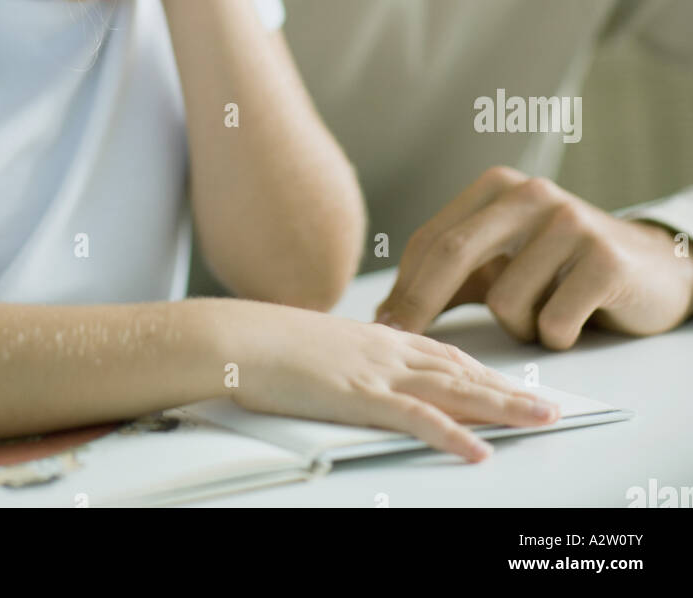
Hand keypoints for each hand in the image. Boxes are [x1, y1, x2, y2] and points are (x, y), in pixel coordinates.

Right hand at [229, 299, 561, 463]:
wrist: (237, 337)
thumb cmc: (267, 344)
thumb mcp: (319, 347)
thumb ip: (350, 360)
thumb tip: (359, 375)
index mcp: (379, 338)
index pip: (446, 353)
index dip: (485, 370)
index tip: (515, 382)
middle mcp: (387, 350)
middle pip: (462, 370)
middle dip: (509, 389)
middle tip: (551, 404)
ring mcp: (376, 372)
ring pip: (453, 389)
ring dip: (501, 406)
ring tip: (540, 420)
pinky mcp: (359, 396)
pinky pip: (415, 418)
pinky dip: (450, 434)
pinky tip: (477, 449)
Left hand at [373, 166, 692, 347]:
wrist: (649, 269)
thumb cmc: (559, 269)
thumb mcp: (501, 263)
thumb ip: (449, 279)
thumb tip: (385, 312)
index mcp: (497, 188)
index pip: (431, 239)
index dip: (403, 287)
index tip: (381, 324)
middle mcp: (531, 194)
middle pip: (453, 254)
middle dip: (421, 304)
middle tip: (403, 341)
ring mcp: (570, 223)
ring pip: (506, 302)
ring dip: (520, 328)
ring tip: (545, 313)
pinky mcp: (604, 260)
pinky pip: (552, 322)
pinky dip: (556, 337)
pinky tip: (575, 320)